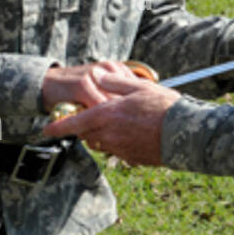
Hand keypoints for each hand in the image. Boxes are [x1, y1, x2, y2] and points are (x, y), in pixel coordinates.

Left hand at [45, 68, 177, 165]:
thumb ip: (115, 83)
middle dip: (83, 128)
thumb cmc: (165, 107)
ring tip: (114, 124)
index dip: (59, 127)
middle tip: (89, 117)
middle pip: (86, 135)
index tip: (46, 130)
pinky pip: (117, 151)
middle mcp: (110, 135)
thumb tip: (97, 76)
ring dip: (100, 135)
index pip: (76, 123)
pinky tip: (132, 134)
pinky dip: (117, 143)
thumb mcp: (139, 87)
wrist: (186, 132)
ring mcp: (121, 149)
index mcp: (109, 115)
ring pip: (101, 144)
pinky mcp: (133, 158)